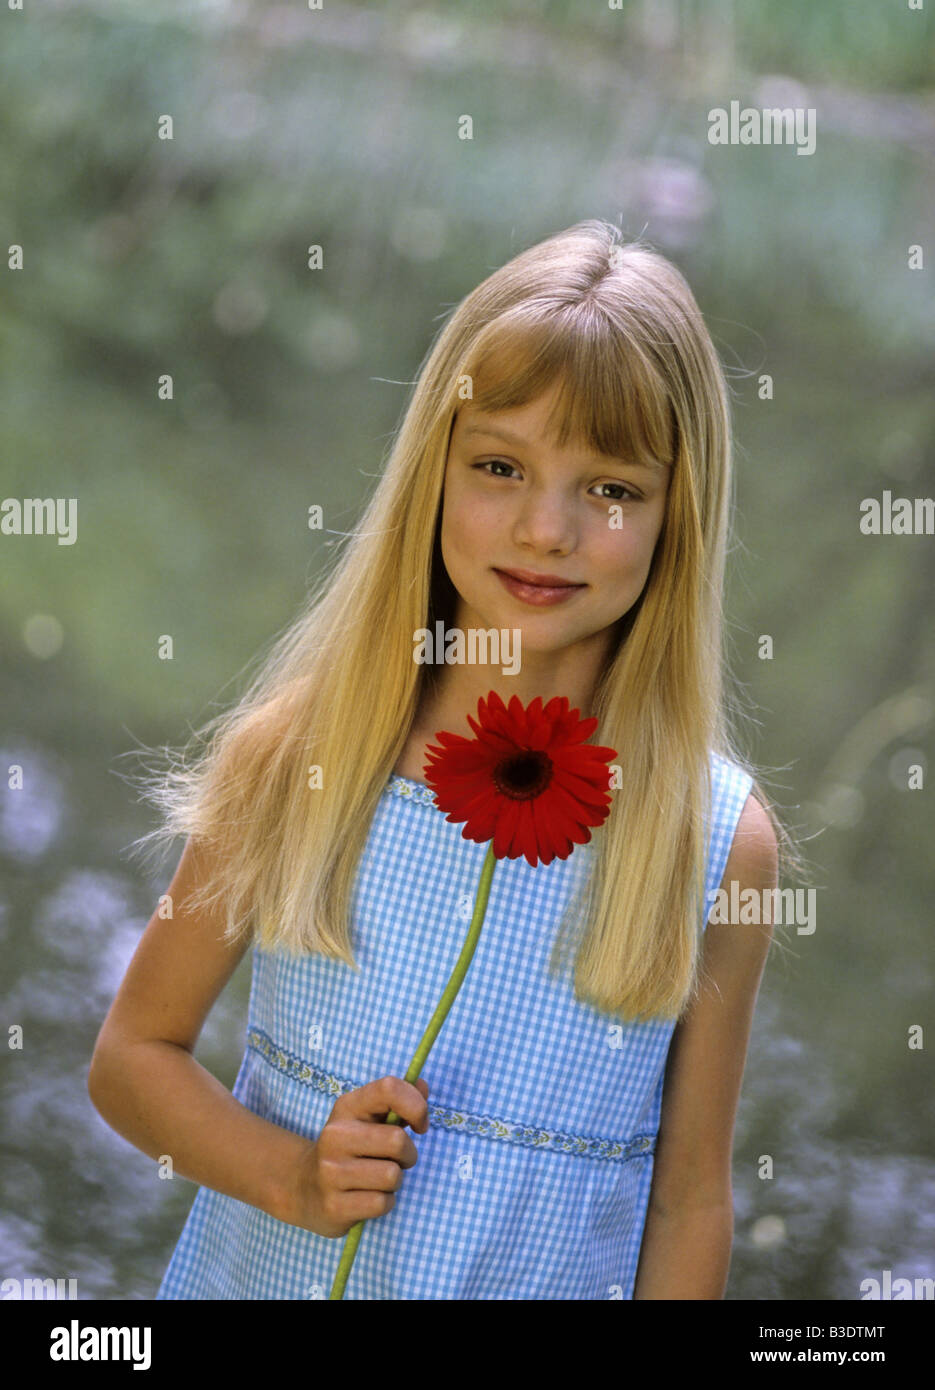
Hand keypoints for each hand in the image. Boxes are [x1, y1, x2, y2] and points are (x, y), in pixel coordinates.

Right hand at [284, 1075, 430, 1236]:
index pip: (389, 1088)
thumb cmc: (350, 1149)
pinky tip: (367, 1197)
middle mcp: (335, 1135)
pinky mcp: (334, 1205)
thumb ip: (397, 1101)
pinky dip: (385, 1203)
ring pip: (392, 1175)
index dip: (416, 1105)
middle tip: (395, 1160)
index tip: (419, 1125)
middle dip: (408, 1155)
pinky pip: (382, 1203)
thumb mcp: (367, 1118)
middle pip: (397, 1141)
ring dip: (395, 1181)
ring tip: (378, 1179)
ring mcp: (331, 1171)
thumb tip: (423, 1085)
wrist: (303, 1187)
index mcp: (348, 1107)